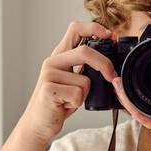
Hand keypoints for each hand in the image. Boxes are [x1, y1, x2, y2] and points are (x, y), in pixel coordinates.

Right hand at [16, 21, 117, 145]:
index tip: (110, 36)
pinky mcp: (48, 90)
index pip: (76, 29)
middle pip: (85, 51)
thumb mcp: (72, 80)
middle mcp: (53, 61)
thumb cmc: (60, 102)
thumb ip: (85, 67)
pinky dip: (77, 104)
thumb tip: (111, 64)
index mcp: (60, 55)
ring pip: (85, 80)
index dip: (95, 28)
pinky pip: (78, 95)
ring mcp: (49, 75)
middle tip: (112, 76)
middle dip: (104, 65)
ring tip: (71, 99)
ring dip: (85, 94)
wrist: (39, 123)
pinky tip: (65, 105)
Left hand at [114, 63, 150, 150]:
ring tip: (121, 86)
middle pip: (141, 115)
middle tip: (117, 82)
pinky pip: (148, 121)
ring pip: (142, 118)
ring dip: (131, 104)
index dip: (137, 106)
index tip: (126, 90)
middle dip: (127, 99)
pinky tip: (132, 98)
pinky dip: (138, 110)